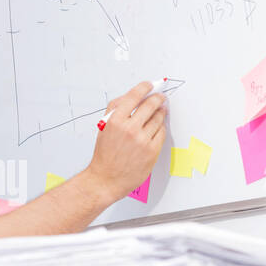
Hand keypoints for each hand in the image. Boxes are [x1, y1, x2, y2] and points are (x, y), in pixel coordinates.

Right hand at [84, 81, 167, 201]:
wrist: (105, 179)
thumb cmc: (104, 155)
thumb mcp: (104, 128)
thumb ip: (116, 110)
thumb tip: (131, 97)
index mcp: (115, 120)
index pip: (134, 96)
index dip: (145, 87)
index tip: (150, 85)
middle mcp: (130, 129)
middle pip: (150, 105)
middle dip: (158, 98)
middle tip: (161, 97)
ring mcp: (142, 140)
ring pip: (158, 118)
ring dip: (161, 113)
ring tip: (160, 111)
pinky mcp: (152, 151)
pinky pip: (161, 133)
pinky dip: (160, 128)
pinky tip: (156, 128)